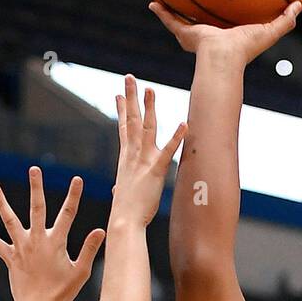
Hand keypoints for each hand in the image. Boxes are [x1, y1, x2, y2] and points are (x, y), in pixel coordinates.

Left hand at [0, 169, 105, 300]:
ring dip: (2, 203)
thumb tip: (101, 230)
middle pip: (37, 209)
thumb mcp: (80, 272)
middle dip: (36, 188)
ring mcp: (21, 248)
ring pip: (10, 221)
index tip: (77, 179)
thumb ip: (89, 249)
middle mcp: (36, 241)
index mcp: (55, 243)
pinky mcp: (10, 257)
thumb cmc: (61, 292)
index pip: (67, 214)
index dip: (73, 196)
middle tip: (34, 169)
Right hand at [109, 75, 186, 225]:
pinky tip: (184, 124)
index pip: (123, 130)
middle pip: (131, 121)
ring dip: (149, 108)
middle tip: (129, 77)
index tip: (118, 95)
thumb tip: (117, 190)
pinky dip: (176, 138)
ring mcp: (143, 161)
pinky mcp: (156, 171)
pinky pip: (168, 151)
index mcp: (126, 159)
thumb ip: (122, 188)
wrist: (124, 222)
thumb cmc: (125, 212)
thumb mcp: (123, 195)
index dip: (121, 111)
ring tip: (151, 89)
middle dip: (130, 98)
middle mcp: (132, 155)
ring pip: (146, 128)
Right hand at [149, 0, 300, 68]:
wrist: (223, 57)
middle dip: (196, 7)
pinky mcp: (184, 33)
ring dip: (174, 8)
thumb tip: (299, 4)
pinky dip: (161, 12)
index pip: (225, 20)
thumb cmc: (246, 49)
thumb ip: (285, 20)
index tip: (223, 0)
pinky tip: (152, 1)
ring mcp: (194, 34)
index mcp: (227, 34)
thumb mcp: (269, 31)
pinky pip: (170, 20)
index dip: (224, 12)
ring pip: (182, 18)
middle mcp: (208, 34)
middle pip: (201, 18)